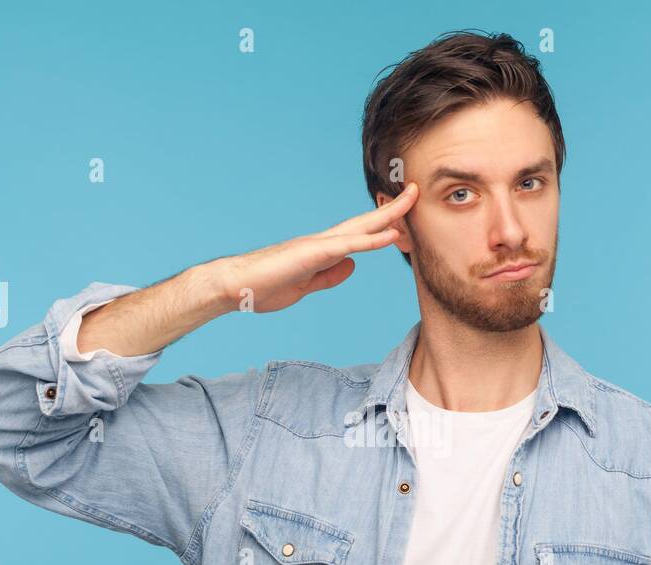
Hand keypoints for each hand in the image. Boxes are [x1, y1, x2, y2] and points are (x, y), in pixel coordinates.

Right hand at [218, 182, 417, 312]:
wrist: (235, 286)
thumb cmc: (264, 286)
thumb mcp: (306, 285)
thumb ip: (328, 275)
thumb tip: (351, 265)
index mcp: (322, 251)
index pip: (359, 234)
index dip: (383, 223)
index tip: (404, 214)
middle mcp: (323, 242)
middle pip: (365, 222)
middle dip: (392, 208)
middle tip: (416, 191)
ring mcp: (317, 245)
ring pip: (359, 227)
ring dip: (387, 214)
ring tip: (411, 200)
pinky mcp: (311, 254)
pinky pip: (347, 246)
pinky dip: (371, 240)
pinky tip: (390, 234)